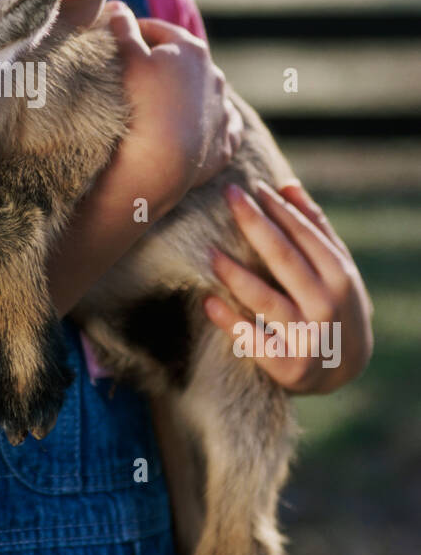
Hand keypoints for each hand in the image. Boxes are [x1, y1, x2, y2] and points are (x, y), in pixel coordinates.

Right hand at [99, 3, 243, 215]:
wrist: (161, 160)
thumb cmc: (141, 103)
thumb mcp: (127, 58)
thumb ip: (123, 29)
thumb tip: (118, 6)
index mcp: (191, 48)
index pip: (158, 30)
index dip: (135, 31)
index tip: (118, 40)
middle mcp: (214, 74)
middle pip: (184, 60)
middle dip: (164, 62)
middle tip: (137, 73)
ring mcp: (222, 108)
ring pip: (206, 92)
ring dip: (188, 92)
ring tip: (163, 103)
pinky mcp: (224, 140)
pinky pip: (222, 126)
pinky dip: (212, 123)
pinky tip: (202, 126)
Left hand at [203, 178, 373, 394]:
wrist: (345, 368)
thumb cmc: (334, 303)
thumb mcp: (336, 268)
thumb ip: (315, 229)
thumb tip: (288, 186)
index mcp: (340, 276)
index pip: (304, 235)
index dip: (277, 209)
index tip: (250, 186)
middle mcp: (326, 305)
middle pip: (284, 259)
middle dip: (255, 224)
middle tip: (229, 195)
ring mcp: (308, 337)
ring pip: (266, 300)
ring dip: (236, 275)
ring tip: (209, 252)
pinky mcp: (288, 367)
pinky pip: (254, 342)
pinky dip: (230, 322)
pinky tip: (208, 301)